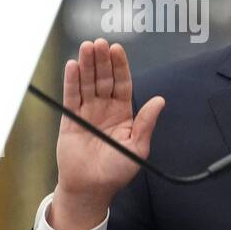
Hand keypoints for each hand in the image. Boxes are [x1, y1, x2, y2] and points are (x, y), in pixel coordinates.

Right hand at [50, 38, 165, 229]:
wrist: (91, 187)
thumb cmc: (116, 170)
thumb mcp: (138, 146)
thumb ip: (146, 122)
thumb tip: (159, 101)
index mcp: (124, 114)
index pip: (122, 84)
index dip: (120, 67)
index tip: (117, 50)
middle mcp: (105, 109)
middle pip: (104, 79)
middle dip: (102, 61)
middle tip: (100, 43)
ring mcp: (87, 112)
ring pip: (87, 83)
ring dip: (87, 65)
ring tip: (87, 47)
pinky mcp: (71, 119)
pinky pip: (71, 96)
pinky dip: (72, 81)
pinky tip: (73, 66)